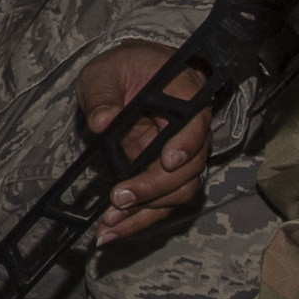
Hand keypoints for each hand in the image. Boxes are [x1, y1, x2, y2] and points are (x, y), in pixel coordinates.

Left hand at [78, 39, 213, 244]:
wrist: (125, 78)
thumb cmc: (121, 68)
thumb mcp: (105, 72)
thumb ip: (103, 95)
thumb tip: (102, 121)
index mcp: (185, 93)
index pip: (196, 123)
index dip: (186, 144)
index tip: (167, 161)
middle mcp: (191, 129)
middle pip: (188, 168)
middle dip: (154, 188)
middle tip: (119, 198)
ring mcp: (180, 156)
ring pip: (177, 192)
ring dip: (145, 212)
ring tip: (110, 224)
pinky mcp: (163, 175)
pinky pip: (159, 202)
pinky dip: (137, 219)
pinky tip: (112, 229)